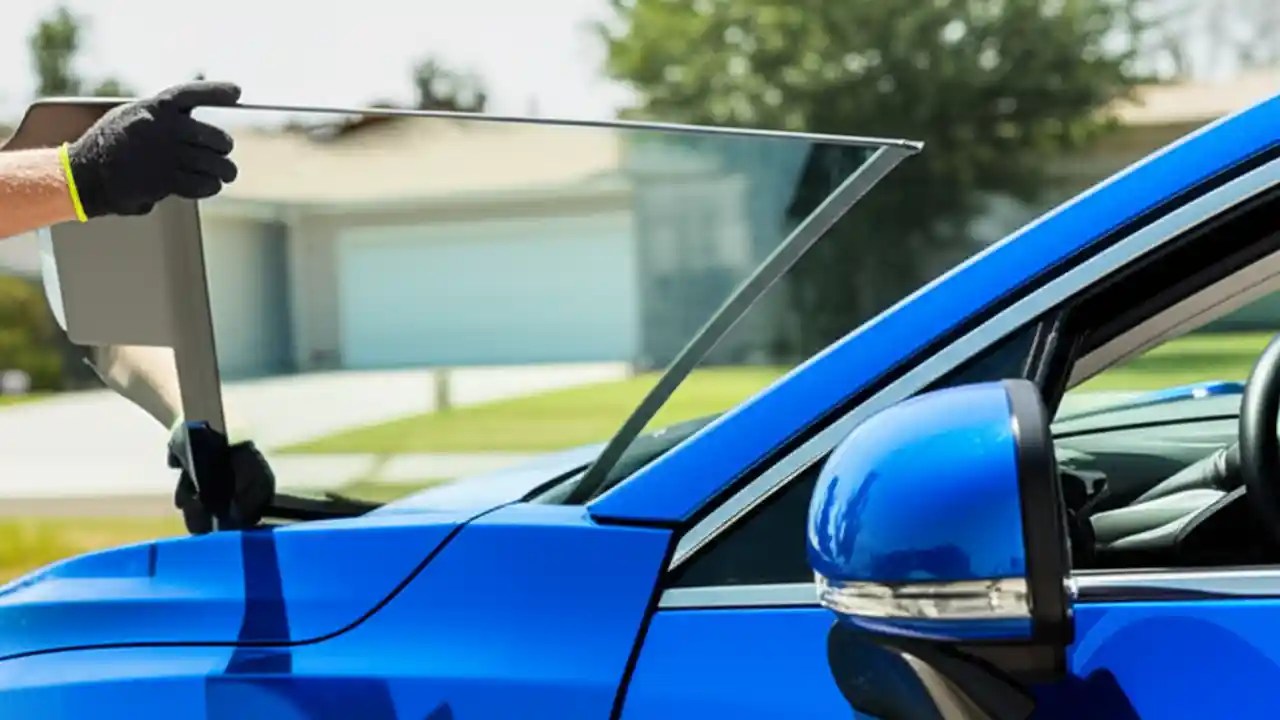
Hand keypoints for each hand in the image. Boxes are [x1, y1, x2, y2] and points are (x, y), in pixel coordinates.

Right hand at [67, 81, 240, 217]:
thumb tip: (194, 119)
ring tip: (225, 174)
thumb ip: (162, 115)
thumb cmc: (111, 145)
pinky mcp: (164, 180)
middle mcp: (161, 128)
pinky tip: (210, 185)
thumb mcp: (132, 116)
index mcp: (153, 108)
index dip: (215, 91)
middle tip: (224, 153)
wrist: (85, 175)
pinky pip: (202, 184)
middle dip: (223, 147)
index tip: (236, 91)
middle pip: (213, 136)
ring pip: (213, 163)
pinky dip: (211, 186)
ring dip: (224, 171)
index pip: (190, 93)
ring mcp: (164, 155)